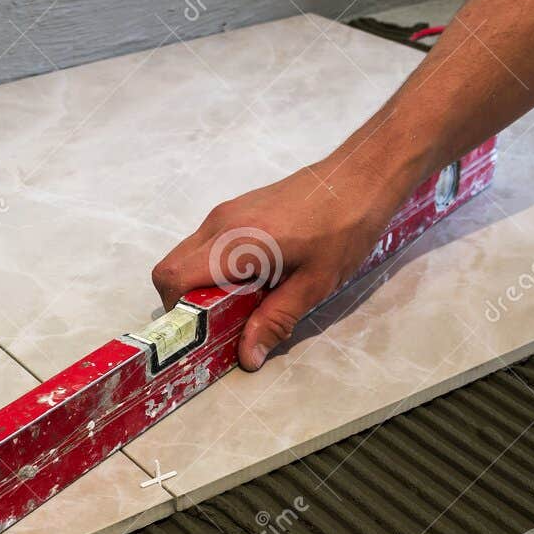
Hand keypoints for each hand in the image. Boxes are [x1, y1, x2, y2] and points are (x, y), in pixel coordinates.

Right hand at [150, 154, 411, 370]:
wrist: (362, 176)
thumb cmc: (344, 228)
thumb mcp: (313, 284)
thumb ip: (275, 320)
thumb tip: (247, 357)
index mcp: (234, 242)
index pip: (172, 277)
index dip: (177, 311)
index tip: (203, 332)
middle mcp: (220, 223)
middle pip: (171, 267)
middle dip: (186, 302)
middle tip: (222, 323)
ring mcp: (227, 212)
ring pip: (189, 255)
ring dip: (202, 284)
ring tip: (244, 303)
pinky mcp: (238, 208)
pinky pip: (208, 243)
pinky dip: (215, 267)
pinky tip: (255, 278)